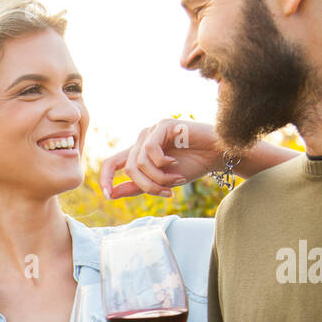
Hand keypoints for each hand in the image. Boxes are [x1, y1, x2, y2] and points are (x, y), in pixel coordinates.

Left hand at [100, 119, 225, 199]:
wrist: (216, 155)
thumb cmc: (191, 166)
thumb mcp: (161, 182)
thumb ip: (137, 187)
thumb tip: (111, 194)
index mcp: (139, 154)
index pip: (111, 163)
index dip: (105, 179)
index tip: (107, 196)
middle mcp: (142, 141)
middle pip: (129, 169)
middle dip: (148, 186)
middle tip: (167, 192)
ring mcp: (151, 131)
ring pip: (139, 162)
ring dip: (158, 177)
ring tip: (176, 179)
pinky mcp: (163, 125)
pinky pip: (150, 149)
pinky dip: (162, 163)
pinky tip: (175, 163)